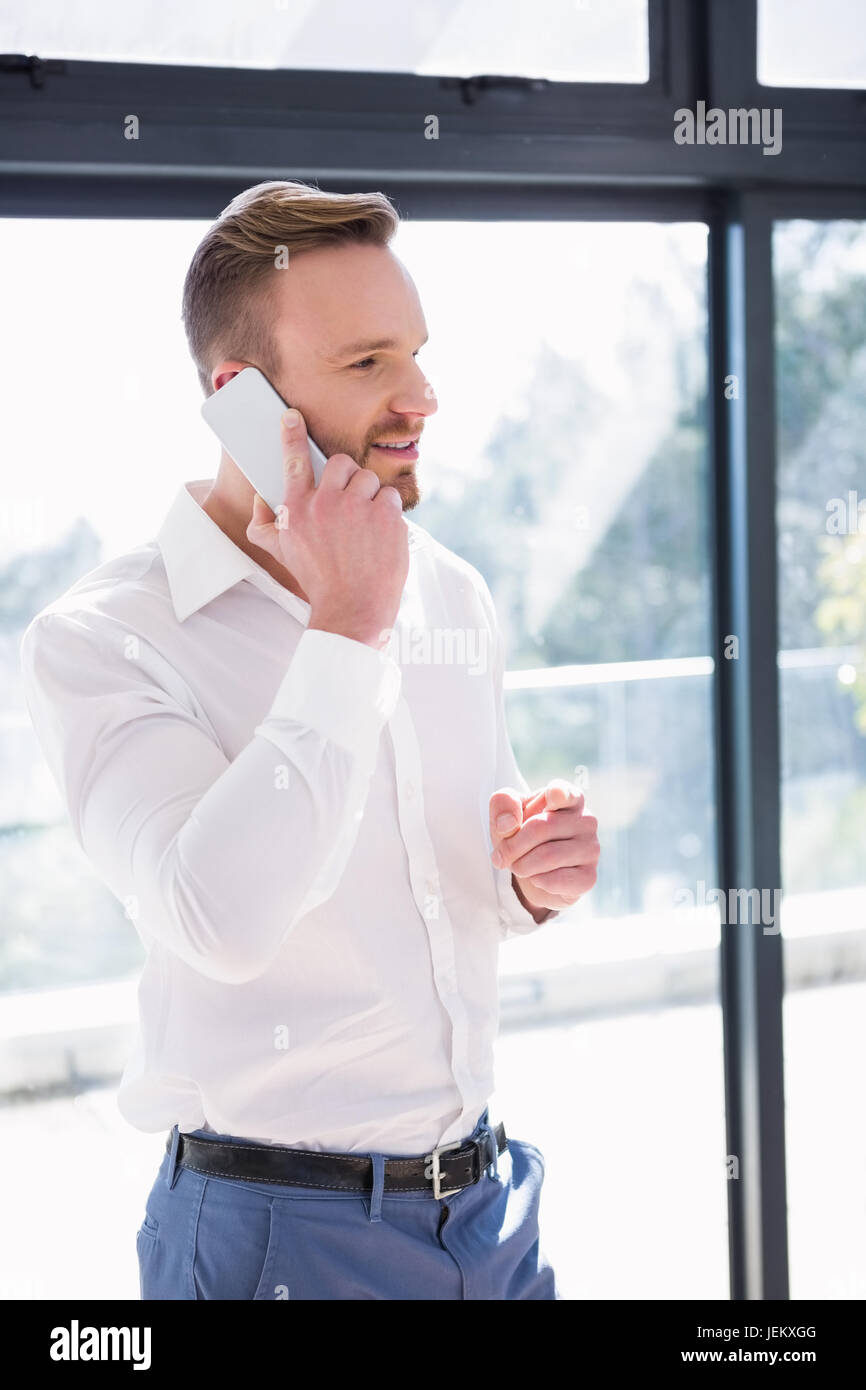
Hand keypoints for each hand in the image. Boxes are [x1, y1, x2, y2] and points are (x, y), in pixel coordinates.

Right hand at [246, 408, 408, 648]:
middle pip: (340, 463)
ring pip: (369, 480)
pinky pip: (390, 498)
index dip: (292, 435)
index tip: (292, 416)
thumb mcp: (281, 554)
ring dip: (369, 497)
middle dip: (347, 477)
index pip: (293, 461)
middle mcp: (326, 504)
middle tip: (349, 501)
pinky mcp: (388, 518)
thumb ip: (263, 524)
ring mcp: (359, 509)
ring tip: (364, 526)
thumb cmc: (317, 581)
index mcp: (297, 509)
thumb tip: (260, 499)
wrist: (353, 609)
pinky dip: (388, 514)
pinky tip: (380, 536)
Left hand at [488, 778, 599, 914]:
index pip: (566, 792)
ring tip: (517, 866)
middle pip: (540, 828)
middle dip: (512, 846)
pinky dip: (536, 881)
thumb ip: (503, 805)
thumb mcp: (506, 815)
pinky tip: (537, 877)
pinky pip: (556, 880)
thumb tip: (508, 823)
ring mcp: (591, 849)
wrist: (532, 871)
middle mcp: (586, 820)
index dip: (558, 793)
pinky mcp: (588, 876)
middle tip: (501, 856)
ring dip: (521, 865)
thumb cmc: (521, 834)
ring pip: (547, 856)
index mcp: (569, 798)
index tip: (552, 796)